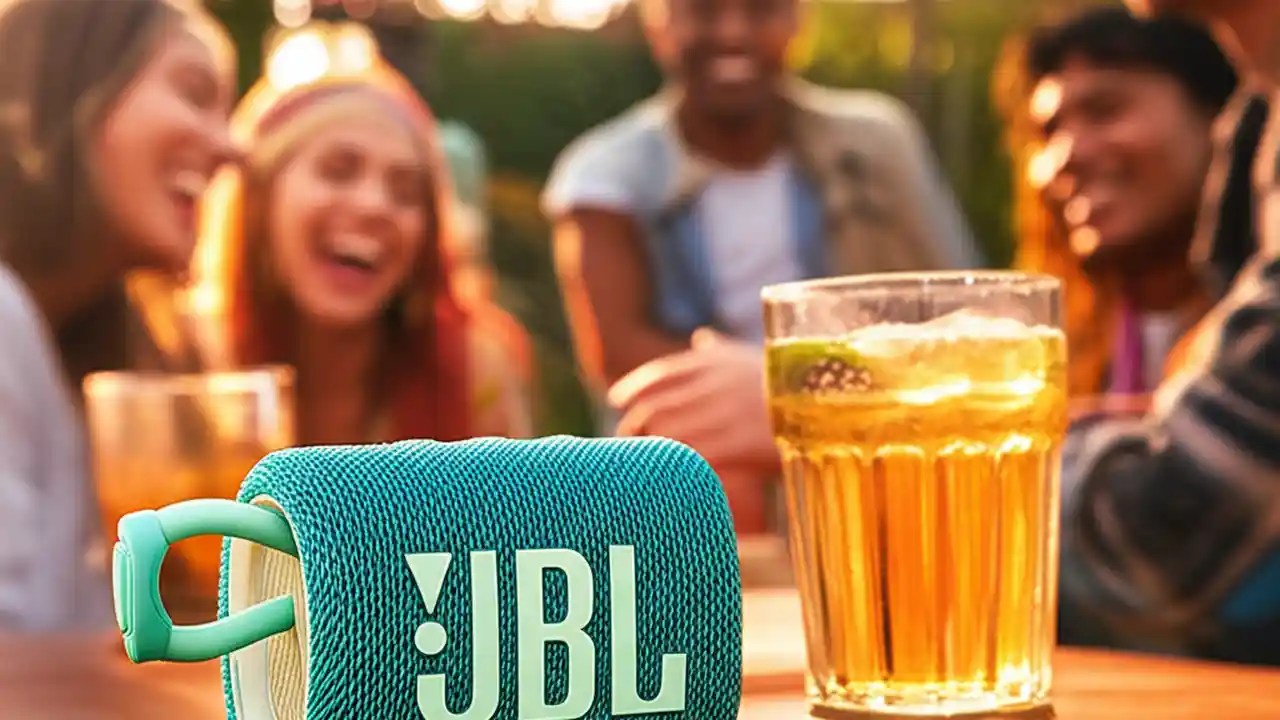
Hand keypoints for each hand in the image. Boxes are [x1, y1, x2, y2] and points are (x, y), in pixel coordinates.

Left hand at [607, 329, 780, 532]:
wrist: (835, 406)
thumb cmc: (793, 386)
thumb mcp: (755, 360)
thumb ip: (721, 352)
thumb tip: (701, 338)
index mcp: (716, 362)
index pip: (659, 375)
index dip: (632, 390)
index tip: (618, 402)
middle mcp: (716, 383)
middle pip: (654, 408)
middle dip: (634, 430)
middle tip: (627, 447)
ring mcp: (727, 411)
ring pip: (666, 434)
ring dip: (650, 454)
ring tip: (644, 468)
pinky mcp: (741, 441)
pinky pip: (693, 457)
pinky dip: (675, 470)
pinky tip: (670, 481)